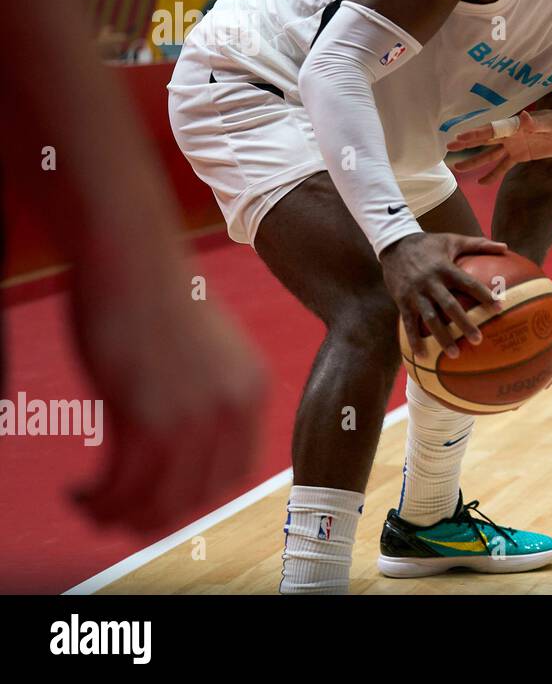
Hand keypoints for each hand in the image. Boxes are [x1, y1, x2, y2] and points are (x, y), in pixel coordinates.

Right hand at [70, 258, 267, 533]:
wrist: (131, 256)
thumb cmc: (157, 295)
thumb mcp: (209, 350)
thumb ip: (211, 394)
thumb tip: (188, 445)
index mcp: (252, 389)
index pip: (236, 472)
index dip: (199, 495)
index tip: (165, 496)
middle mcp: (230, 408)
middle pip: (197, 496)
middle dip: (155, 514)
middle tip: (120, 511)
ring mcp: (190, 416)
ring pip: (157, 501)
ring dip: (119, 515)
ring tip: (92, 505)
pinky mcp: (143, 417)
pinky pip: (122, 486)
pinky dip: (98, 500)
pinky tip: (79, 491)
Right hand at [380, 232, 506, 357]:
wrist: (394, 244)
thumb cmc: (429, 244)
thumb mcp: (453, 240)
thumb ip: (479, 244)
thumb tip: (505, 246)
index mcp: (445, 268)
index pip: (468, 283)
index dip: (483, 295)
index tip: (499, 308)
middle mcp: (430, 282)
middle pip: (449, 306)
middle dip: (464, 324)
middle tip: (478, 340)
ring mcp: (415, 293)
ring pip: (430, 319)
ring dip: (442, 337)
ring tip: (455, 354)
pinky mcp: (402, 301)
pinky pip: (409, 323)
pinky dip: (415, 340)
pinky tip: (423, 356)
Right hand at [446, 109, 551, 183]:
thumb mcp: (551, 124)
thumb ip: (536, 122)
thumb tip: (523, 116)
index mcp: (515, 125)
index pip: (492, 130)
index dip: (476, 134)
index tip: (459, 136)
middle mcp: (510, 134)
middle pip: (485, 140)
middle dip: (467, 143)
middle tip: (449, 146)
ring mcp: (513, 146)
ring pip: (490, 155)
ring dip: (475, 162)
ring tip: (458, 168)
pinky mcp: (519, 156)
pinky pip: (503, 167)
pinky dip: (493, 175)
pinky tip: (481, 183)